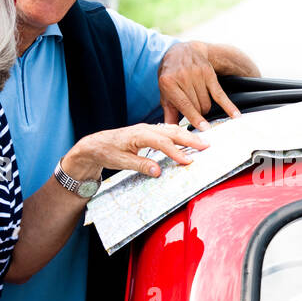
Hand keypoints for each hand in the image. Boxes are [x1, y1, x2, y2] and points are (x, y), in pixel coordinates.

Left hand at [62, 123, 207, 180]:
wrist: (95, 145)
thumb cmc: (106, 152)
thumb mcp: (121, 162)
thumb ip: (140, 165)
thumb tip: (157, 171)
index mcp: (139, 135)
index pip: (162, 143)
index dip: (176, 152)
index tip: (188, 161)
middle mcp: (145, 129)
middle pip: (171, 132)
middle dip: (189, 139)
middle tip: (206, 146)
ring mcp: (147, 129)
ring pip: (171, 130)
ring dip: (187, 135)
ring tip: (202, 142)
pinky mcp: (148, 133)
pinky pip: (167, 131)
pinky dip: (179, 134)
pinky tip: (187, 139)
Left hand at [158, 41, 241, 130]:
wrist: (182, 51)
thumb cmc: (171, 74)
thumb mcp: (164, 91)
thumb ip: (168, 112)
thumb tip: (169, 131)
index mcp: (169, 83)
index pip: (185, 104)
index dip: (195, 117)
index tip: (204, 128)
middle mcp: (183, 77)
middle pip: (198, 106)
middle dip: (198, 114)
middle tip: (194, 113)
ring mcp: (197, 74)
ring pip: (208, 103)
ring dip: (205, 109)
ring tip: (199, 104)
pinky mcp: (209, 74)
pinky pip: (220, 94)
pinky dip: (228, 106)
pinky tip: (235, 115)